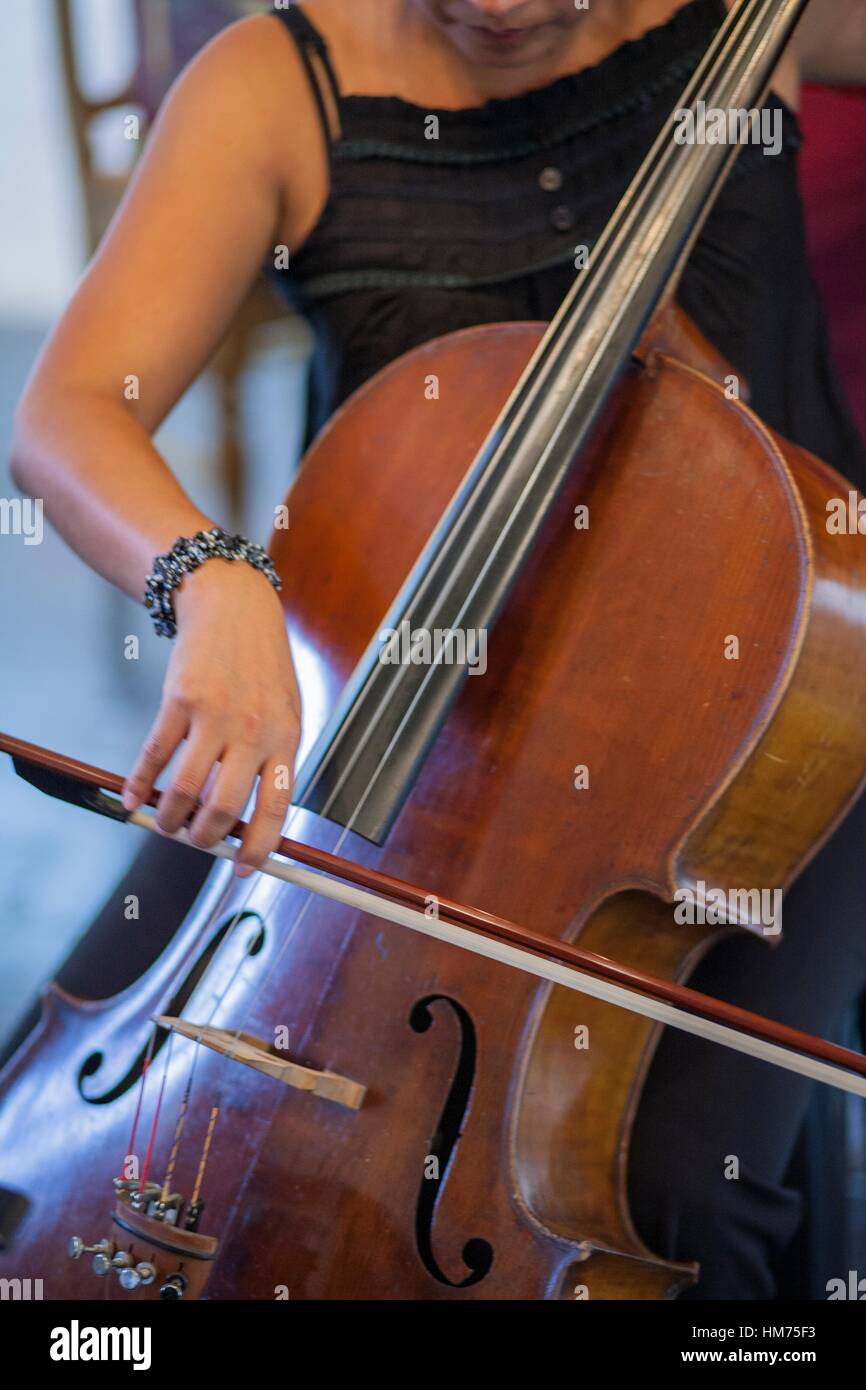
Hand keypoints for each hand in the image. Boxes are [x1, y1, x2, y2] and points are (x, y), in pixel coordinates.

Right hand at [122, 558, 300, 875]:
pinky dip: (139, 784)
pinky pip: (154, 756)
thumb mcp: (286, 709)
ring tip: (164, 825)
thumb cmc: (262, 662)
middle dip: (205, 839)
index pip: (277, 808)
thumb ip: (272, 758)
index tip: (245, 868)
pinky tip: (132, 797)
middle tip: (195, 843)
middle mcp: (252, 730)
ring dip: (169, 819)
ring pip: (184, 791)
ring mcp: (214, 715)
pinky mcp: (179, 700)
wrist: (233, 605)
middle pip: (224, 808)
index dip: (259, 846)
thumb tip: (250, 819)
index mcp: (286, 737)